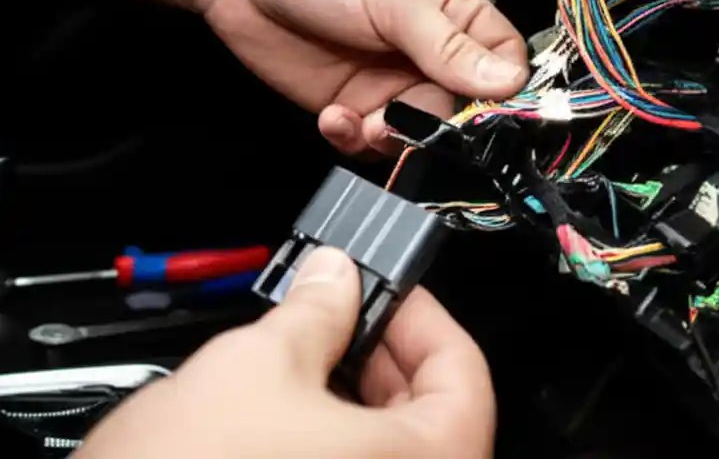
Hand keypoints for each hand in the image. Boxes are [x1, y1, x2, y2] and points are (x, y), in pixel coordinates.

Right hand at [76, 247, 495, 458]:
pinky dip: (331, 446)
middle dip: (380, 356)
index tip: (385, 288)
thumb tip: (334, 277)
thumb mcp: (255, 365)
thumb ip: (314, 312)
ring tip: (301, 361)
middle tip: (339, 315)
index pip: (463, 372)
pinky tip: (285, 420)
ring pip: (387, 451)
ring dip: (352, 402)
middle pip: (430, 415)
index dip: (421, 314)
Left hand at [202, 0, 527, 152]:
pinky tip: (333, 118)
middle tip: (407, 121)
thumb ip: (447, 45)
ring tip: (361, 123)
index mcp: (453, 14)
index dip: (502, 92)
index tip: (484, 112)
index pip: (504, 63)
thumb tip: (507, 83)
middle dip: (439, 125)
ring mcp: (391, 83)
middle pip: (465, 110)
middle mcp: (428, 53)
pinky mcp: (352, 107)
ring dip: (393, 139)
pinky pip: (372, 143)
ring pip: (420, 135)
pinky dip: (354, 139)